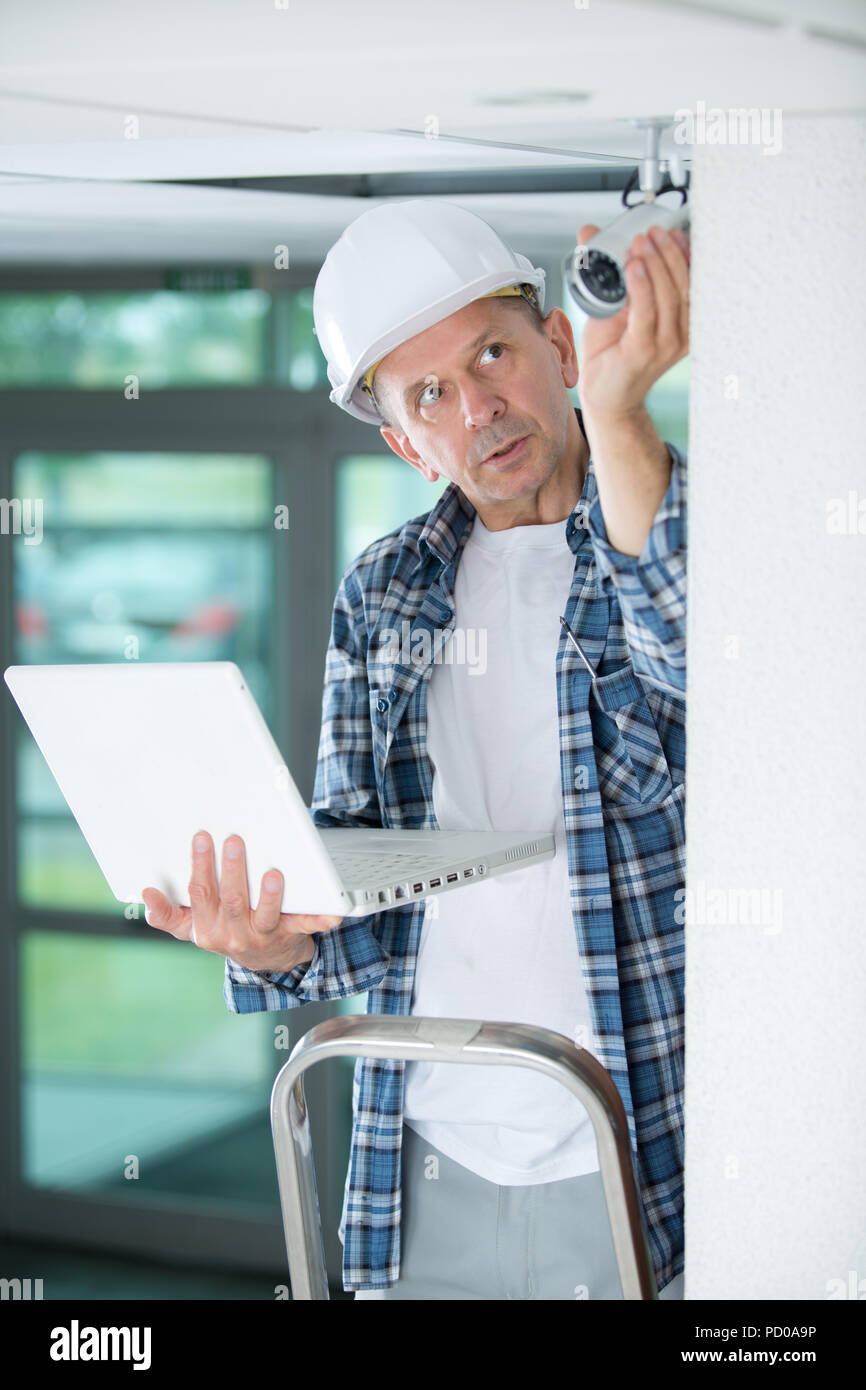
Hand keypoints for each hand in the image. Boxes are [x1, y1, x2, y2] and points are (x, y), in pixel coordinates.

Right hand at [141, 830, 344, 973]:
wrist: (263, 961)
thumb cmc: (224, 931)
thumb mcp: (190, 928)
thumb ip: (166, 914)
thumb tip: (146, 894)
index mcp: (206, 927)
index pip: (200, 894)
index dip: (199, 866)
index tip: (201, 838)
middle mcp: (232, 934)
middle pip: (231, 901)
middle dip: (231, 870)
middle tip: (233, 841)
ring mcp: (262, 935)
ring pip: (265, 915)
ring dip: (269, 895)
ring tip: (272, 873)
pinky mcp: (290, 935)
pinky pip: (304, 925)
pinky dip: (319, 919)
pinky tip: (333, 913)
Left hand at [574, 220, 689, 420]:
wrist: (606, 397)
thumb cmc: (614, 353)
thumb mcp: (615, 306)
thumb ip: (609, 271)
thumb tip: (590, 233)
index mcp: (682, 321)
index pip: (692, 281)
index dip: (684, 253)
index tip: (673, 231)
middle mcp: (680, 333)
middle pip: (682, 284)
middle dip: (668, 253)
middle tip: (652, 232)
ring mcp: (665, 345)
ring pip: (667, 296)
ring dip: (655, 264)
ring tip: (641, 243)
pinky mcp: (643, 352)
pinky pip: (646, 314)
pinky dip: (641, 288)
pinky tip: (633, 268)